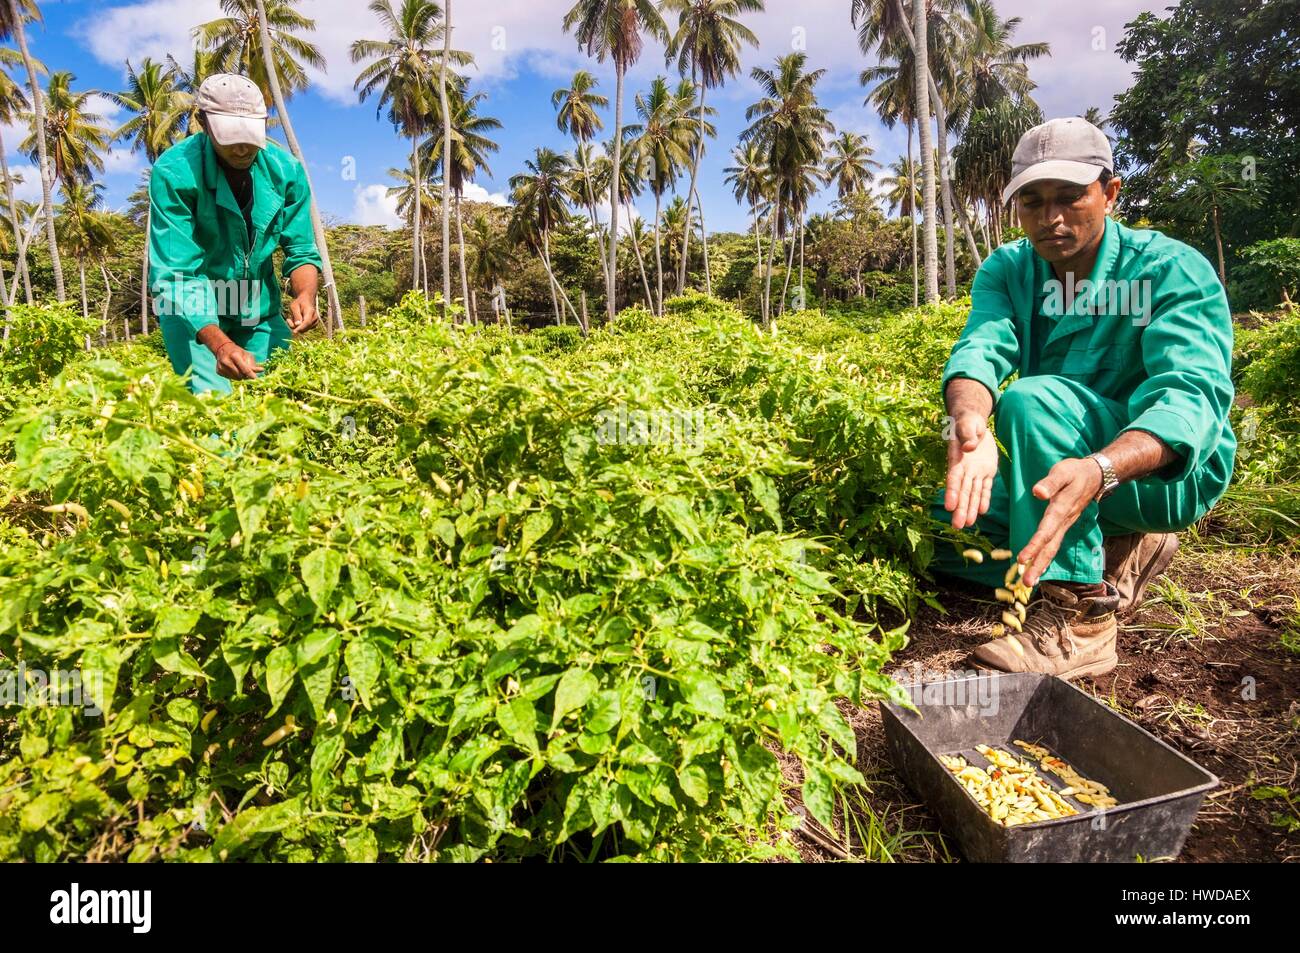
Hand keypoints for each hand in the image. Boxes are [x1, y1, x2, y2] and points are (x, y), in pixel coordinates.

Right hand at [213, 340, 262, 380]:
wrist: (223, 349)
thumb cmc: (238, 352)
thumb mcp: (247, 355)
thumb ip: (253, 364)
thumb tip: (261, 370)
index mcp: (234, 356)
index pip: (244, 369)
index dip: (251, 375)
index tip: (256, 378)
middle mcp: (226, 361)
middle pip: (240, 375)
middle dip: (246, 376)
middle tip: (248, 373)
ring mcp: (221, 367)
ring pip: (235, 378)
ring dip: (240, 376)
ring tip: (240, 370)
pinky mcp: (218, 371)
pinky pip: (230, 378)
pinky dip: (234, 376)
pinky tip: (233, 370)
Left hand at [287, 292, 318, 333]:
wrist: (306, 300)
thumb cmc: (299, 302)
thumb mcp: (294, 306)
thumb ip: (296, 315)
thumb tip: (297, 325)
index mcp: (310, 311)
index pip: (307, 322)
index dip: (300, 328)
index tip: (294, 332)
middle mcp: (315, 318)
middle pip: (305, 327)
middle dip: (296, 327)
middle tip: (288, 320)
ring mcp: (315, 322)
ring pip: (305, 330)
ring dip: (297, 327)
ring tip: (292, 318)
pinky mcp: (314, 325)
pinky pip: (305, 329)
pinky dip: (299, 327)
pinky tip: (297, 321)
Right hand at [944, 411, 998, 529]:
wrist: (974, 423)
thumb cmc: (967, 422)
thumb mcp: (968, 424)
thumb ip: (968, 435)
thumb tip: (969, 447)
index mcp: (957, 459)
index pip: (954, 479)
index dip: (952, 493)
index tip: (950, 506)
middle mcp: (965, 469)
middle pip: (962, 492)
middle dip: (960, 509)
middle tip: (957, 526)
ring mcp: (976, 472)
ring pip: (973, 493)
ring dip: (970, 509)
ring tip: (967, 525)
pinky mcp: (987, 471)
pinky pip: (985, 488)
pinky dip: (984, 499)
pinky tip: (982, 512)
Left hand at [1017, 457, 1104, 585]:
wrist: (1096, 475)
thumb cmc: (1075, 472)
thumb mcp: (1062, 472)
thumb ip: (1050, 483)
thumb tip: (1037, 492)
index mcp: (1061, 510)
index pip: (1045, 531)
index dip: (1034, 546)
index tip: (1022, 559)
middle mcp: (1064, 521)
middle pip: (1050, 547)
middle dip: (1038, 565)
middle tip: (1026, 583)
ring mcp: (1065, 525)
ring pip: (1053, 547)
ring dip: (1041, 565)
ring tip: (1030, 581)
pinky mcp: (1064, 525)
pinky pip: (1054, 544)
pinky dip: (1045, 556)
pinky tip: (1038, 566)